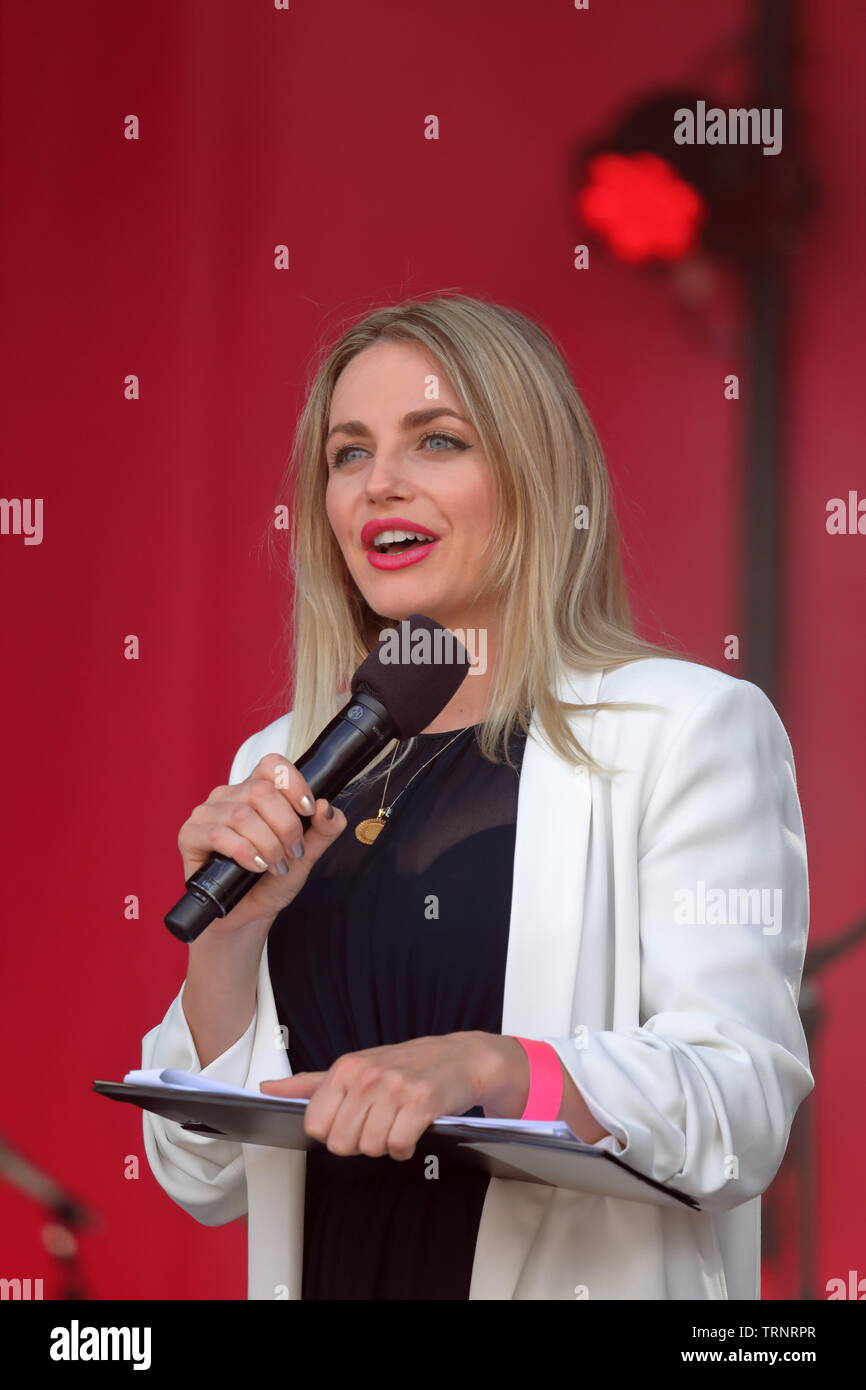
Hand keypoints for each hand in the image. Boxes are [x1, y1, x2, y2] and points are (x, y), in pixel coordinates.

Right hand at [177, 753, 346, 930]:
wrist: (248, 915)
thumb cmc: (271, 880)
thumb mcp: (307, 855)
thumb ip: (323, 830)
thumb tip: (326, 807)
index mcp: (256, 790)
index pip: (272, 765)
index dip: (293, 784)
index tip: (308, 811)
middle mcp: (230, 796)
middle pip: (261, 791)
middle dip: (286, 825)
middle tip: (294, 852)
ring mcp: (207, 813)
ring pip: (241, 814)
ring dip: (267, 844)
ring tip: (275, 865)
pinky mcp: (190, 835)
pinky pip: (218, 834)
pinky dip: (244, 852)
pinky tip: (255, 867)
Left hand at [259, 1032, 505, 1159]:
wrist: (460, 1057)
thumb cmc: (405, 1065)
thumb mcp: (354, 1068)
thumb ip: (309, 1084)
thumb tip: (267, 1089)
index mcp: (345, 1068)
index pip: (316, 1125)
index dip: (334, 1132)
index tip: (352, 1121)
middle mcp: (367, 1075)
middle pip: (342, 1143)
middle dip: (361, 1142)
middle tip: (379, 1123)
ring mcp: (395, 1088)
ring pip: (371, 1147)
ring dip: (386, 1145)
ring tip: (397, 1123)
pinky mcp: (422, 1102)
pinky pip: (399, 1146)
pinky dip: (405, 1147)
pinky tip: (413, 1130)